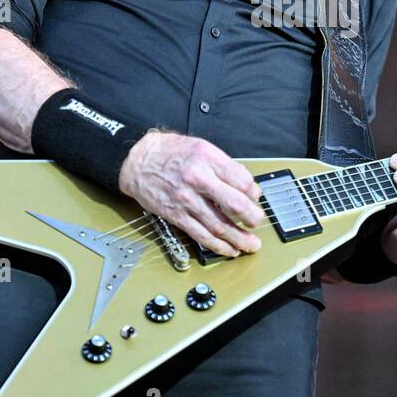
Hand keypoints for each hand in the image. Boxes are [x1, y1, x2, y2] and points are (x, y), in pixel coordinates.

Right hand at [118, 131, 264, 256]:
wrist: (138, 161)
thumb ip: (225, 166)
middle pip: (234, 205)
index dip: (254, 193)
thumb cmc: (170, 153)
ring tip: (250, 244)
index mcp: (207, 158)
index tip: (256, 198)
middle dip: (252, 218)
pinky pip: (201, 235)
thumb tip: (247, 187)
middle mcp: (198, 179)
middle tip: (258, 223)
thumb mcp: (202, 147)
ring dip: (239, 238)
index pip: (241, 180)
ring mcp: (186, 200)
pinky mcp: (176, 215)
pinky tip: (229, 249)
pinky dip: (218, 245)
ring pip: (219, 225)